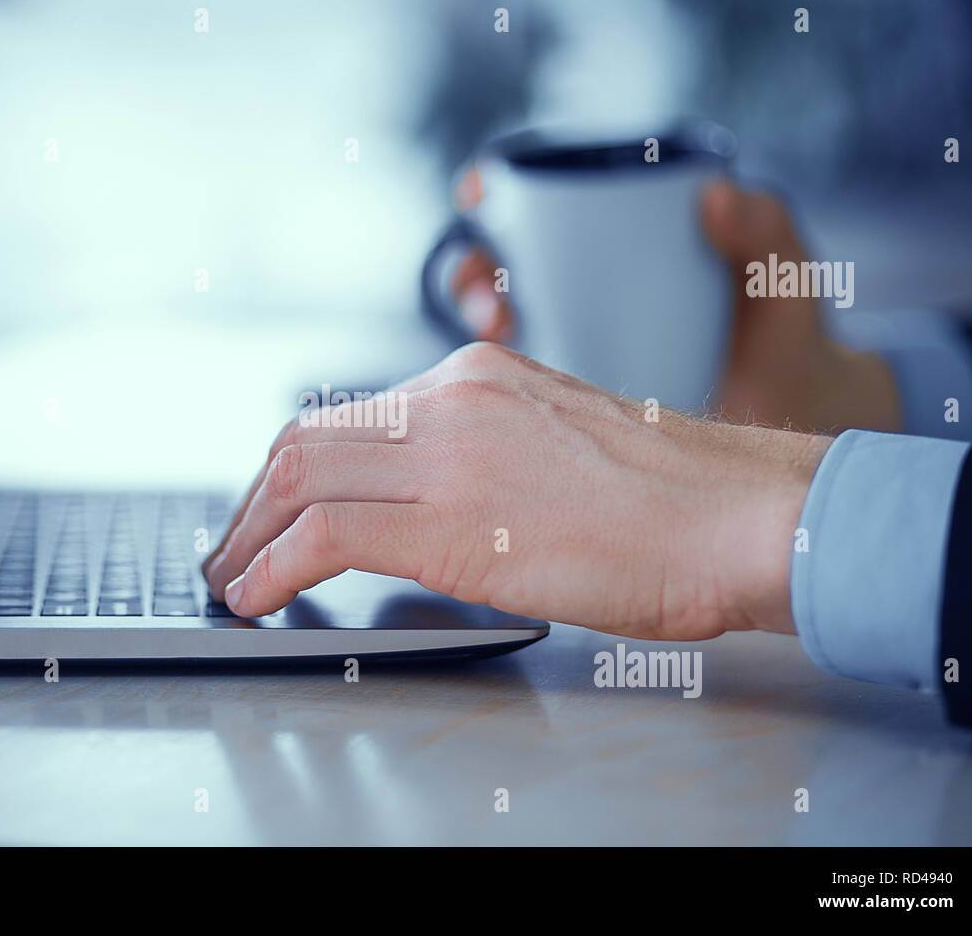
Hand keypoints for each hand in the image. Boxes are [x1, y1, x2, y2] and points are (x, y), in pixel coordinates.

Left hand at [203, 342, 828, 639]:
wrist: (740, 517)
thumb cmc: (675, 500)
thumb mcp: (560, 446)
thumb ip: (486, 454)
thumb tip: (429, 501)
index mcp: (478, 376)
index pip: (349, 414)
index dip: (294, 466)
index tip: (272, 506)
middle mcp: (451, 397)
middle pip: (305, 437)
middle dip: (252, 497)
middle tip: (231, 544)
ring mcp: (449, 454)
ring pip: (299, 477)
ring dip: (248, 533)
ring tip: (231, 575)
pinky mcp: (452, 520)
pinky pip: (325, 535)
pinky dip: (273, 566)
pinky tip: (257, 595)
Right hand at [447, 174, 901, 432]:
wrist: (790, 418)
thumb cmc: (783, 333)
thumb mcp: (783, 276)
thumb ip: (764, 231)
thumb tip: (715, 195)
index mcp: (609, 234)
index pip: (525, 203)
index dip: (483, 192)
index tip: (480, 195)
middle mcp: (571, 284)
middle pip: (488, 266)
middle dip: (466, 274)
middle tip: (491, 299)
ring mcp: (562, 341)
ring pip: (488, 327)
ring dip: (473, 327)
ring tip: (501, 334)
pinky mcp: (562, 402)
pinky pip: (509, 391)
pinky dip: (492, 390)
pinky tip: (503, 397)